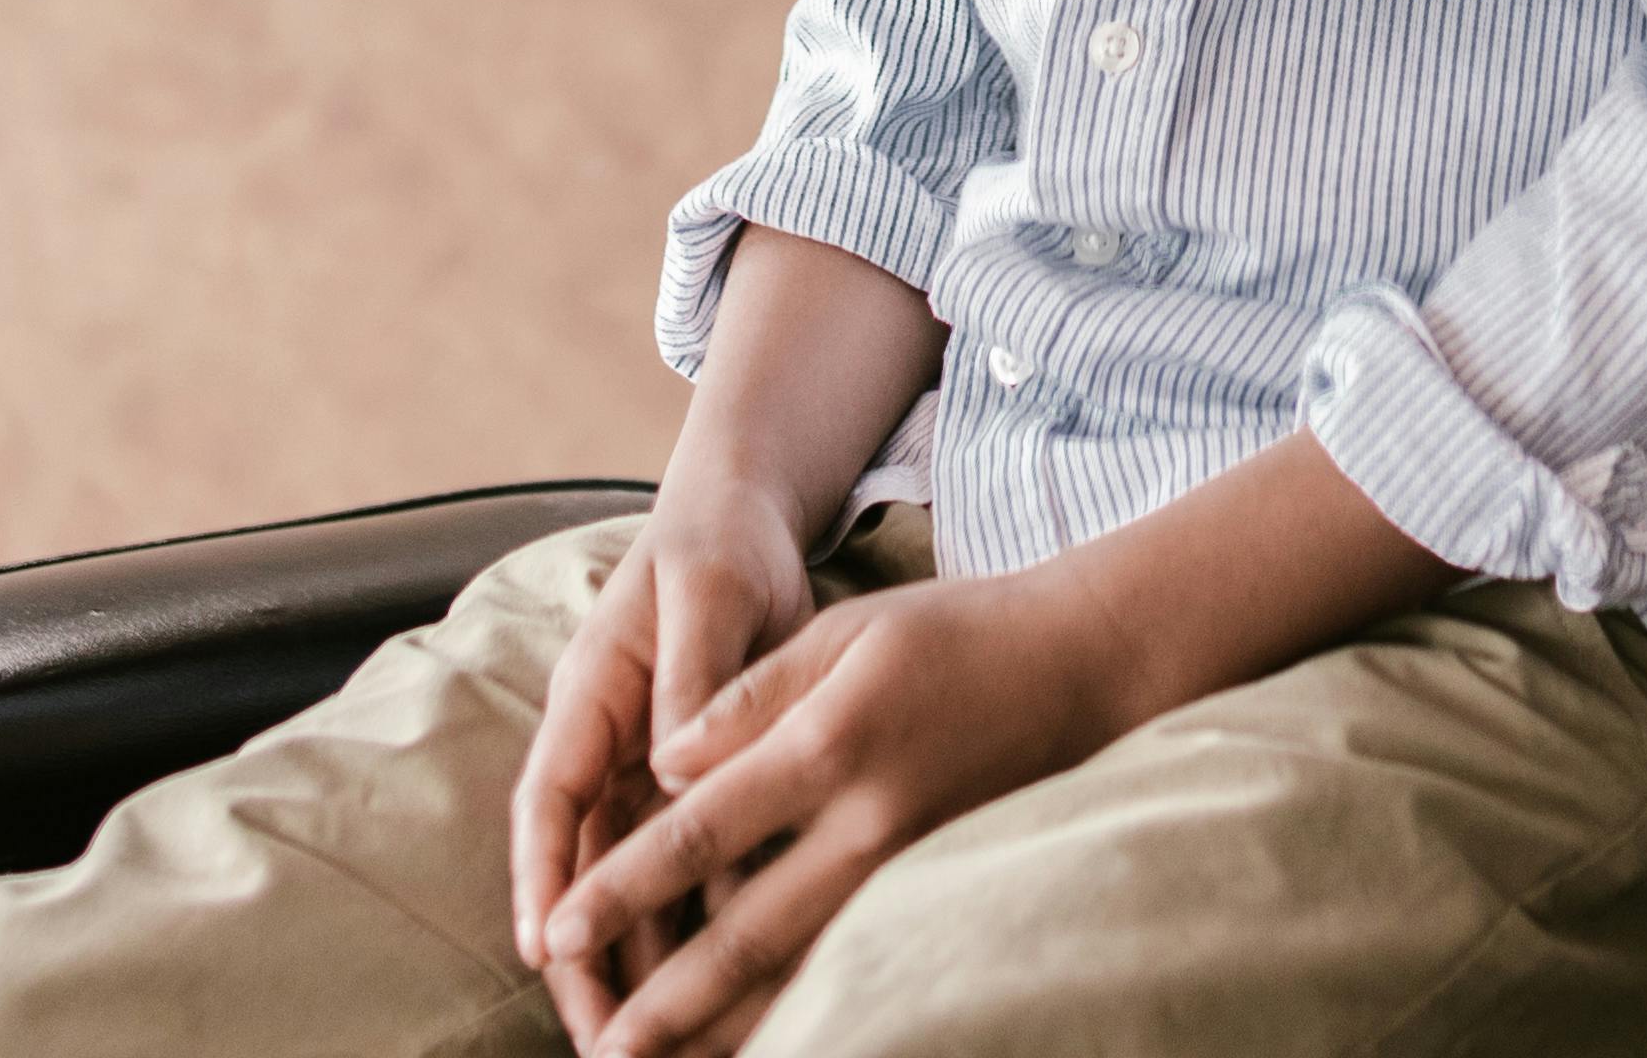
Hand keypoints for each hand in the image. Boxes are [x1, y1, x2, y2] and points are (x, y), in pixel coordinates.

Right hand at [506, 479, 816, 1031]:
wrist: (747, 521)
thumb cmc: (718, 546)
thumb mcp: (710, 597)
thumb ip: (693, 679)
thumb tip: (670, 770)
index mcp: (590, 696)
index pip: (550, 801)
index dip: (540, 878)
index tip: (542, 951)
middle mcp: (607, 745)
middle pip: (581, 867)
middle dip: (583, 956)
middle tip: (602, 1040)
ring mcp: (645, 770)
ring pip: (629, 884)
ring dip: (636, 960)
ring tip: (654, 1044)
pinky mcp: (694, 783)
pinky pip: (687, 869)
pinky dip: (694, 927)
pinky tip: (719, 990)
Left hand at [528, 569, 1139, 1055]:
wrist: (1083, 668)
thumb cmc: (953, 633)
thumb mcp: (842, 631)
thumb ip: (747, 698)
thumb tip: (662, 767)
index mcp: (830, 745)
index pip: (701, 832)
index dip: (625, 886)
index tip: (563, 929)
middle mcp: (869, 825)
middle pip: (747, 933)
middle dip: (665, 1000)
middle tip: (600, 1047)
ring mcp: (910, 871)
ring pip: (803, 972)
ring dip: (725, 1029)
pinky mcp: (937, 895)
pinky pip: (853, 967)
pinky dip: (800, 1011)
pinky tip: (755, 1040)